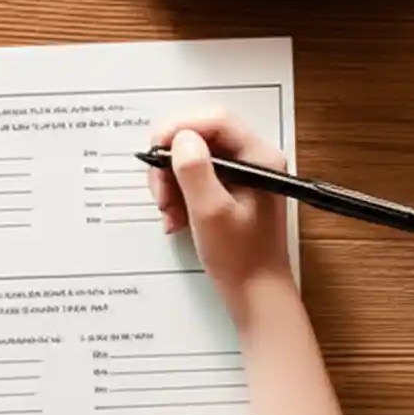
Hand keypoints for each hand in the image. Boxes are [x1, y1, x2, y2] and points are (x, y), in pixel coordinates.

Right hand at [148, 109, 291, 294]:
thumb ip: (195, 171)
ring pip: (192, 158)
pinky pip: (194, 178)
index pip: (215, 120)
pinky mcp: (227, 190)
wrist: (256, 294)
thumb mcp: (211, 213)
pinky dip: (178, 195)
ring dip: (171, 182)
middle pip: (199, 136)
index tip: (155, 148)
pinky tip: (176, 218)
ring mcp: (239, 175)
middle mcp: (251, 160)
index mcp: (258, 158)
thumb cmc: (243, 260)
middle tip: (161, 192)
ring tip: (169, 212)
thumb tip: (180, 139)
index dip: (179, 128)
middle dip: (171, 162)